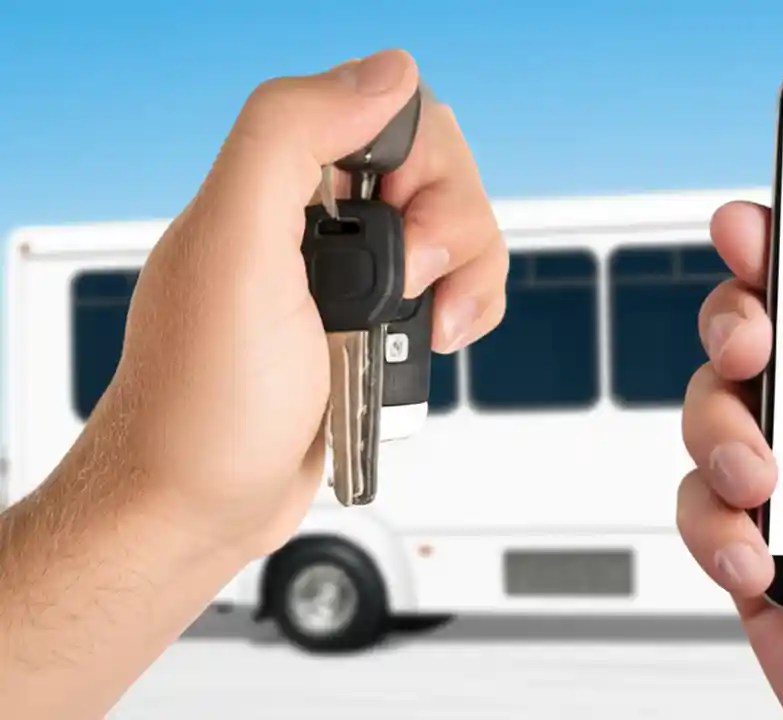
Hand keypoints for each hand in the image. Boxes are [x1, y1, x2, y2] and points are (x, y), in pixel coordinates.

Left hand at [89, 49, 505, 558]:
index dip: (421, 163)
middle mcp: (311, 216)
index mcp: (272, 180)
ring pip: (457, 232)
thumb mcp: (235, 252)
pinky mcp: (371, 320)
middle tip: (408, 287)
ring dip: (468, 280)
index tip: (403, 224)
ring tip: (430, 330)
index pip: (388, 113)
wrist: (200, 506)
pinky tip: (434, 341)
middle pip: (439, 172)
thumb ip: (292, 135)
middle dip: (451, 233)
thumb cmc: (202, 405)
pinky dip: (464, 311)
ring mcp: (346, 272)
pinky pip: (451, 287)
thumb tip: (388, 73)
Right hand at [678, 202, 782, 718]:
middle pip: (764, 337)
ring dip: (719, 426)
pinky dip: (712, 525)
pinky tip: (760, 556)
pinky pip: (697, 510)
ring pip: (713, 411)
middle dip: (737, 315)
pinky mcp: (752, 553)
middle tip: (757, 337)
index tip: (770, 222)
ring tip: (766, 474)